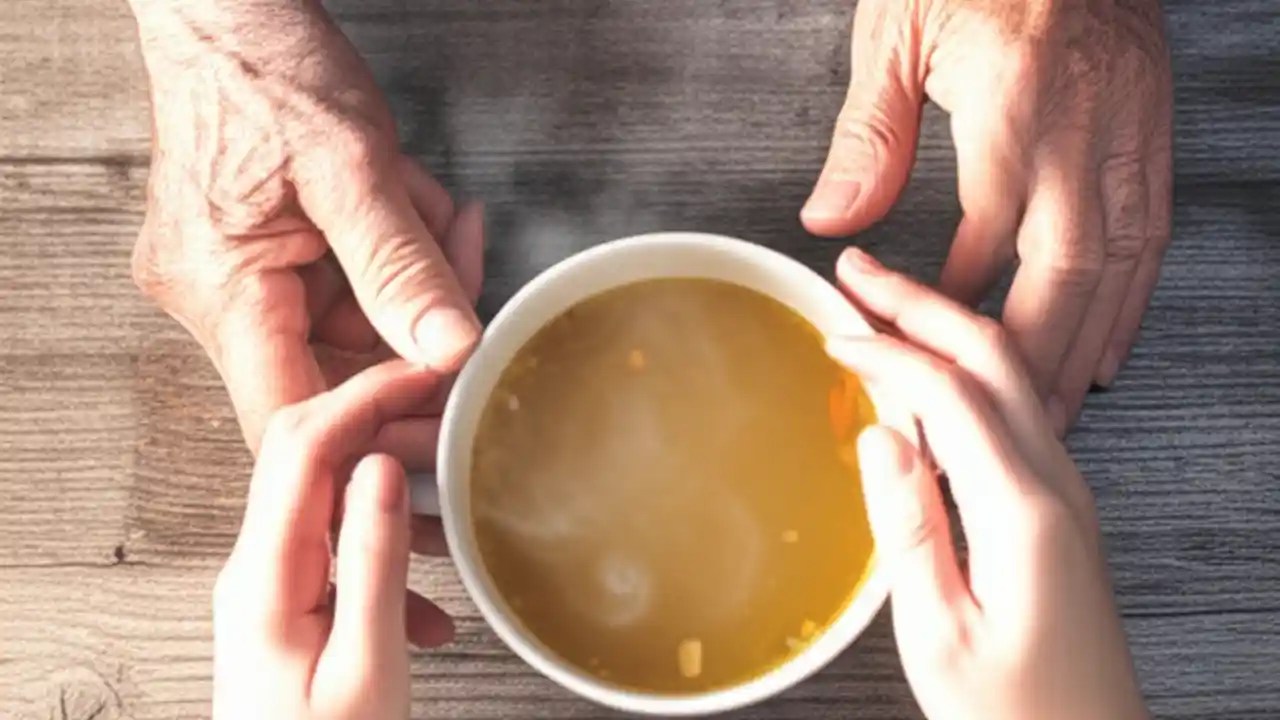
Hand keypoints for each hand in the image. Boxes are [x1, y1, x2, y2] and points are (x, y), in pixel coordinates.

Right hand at [127, 0, 482, 451]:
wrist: (226, 9)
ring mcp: (240, 282)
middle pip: (338, 376)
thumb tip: (451, 349)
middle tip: (463, 282)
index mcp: (222, 292)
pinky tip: (417, 206)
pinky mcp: (264, 261)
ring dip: (414, 279)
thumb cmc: (263, 67)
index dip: (376, 423)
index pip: (295, 419)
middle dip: (416, 328)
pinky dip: (395, 255)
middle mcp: (217, 303)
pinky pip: (349, 289)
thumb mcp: (351, 167)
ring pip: (358, 329)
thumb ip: (401, 266)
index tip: (448, 391)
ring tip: (435, 213)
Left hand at [213, 361, 453, 719]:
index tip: (425, 367)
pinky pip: (335, 527)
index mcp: (265, 573)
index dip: (366, 392)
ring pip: (325, 484)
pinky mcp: (295, 595)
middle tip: (443, 391)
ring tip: (447, 454)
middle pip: (307, 450)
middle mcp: (258, 563)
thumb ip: (370, 562)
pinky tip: (431, 540)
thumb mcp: (364, 665)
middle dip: (374, 407)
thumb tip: (378, 467)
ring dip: (384, 457)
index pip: (305, 445)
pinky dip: (384, 511)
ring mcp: (273, 577)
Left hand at [805, 0, 1172, 433]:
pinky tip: (1109, 334)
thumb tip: (834, 219)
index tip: (922, 350)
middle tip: (1008, 419)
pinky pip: (1152, 228)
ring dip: (1088, 341)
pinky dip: (1132, 293)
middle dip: (1037, 353)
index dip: (955, 305)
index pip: (987, 232)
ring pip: (1121, 259)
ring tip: (1058, 405)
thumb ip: (868, 134)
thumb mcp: (896, 32)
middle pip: (1068, 266)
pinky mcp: (1149, 126)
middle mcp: (1082, 123)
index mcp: (1014, 101)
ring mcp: (1127, 127)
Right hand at [828, 248, 1146, 719]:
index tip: (833, 331)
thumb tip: (879, 437)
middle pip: (993, 357)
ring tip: (884, 305)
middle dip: (922, 302)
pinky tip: (925, 380)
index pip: (950, 392)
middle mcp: (1056, 486)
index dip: (888, 349)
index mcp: (1023, 511)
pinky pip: (1013, 413)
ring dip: (944, 329)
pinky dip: (963, 374)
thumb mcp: (939, 634)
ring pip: (1009, 375)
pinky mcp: (1056, 511)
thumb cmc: (1012, 714)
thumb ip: (908, 528)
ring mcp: (1064, 494)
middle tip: (859, 270)